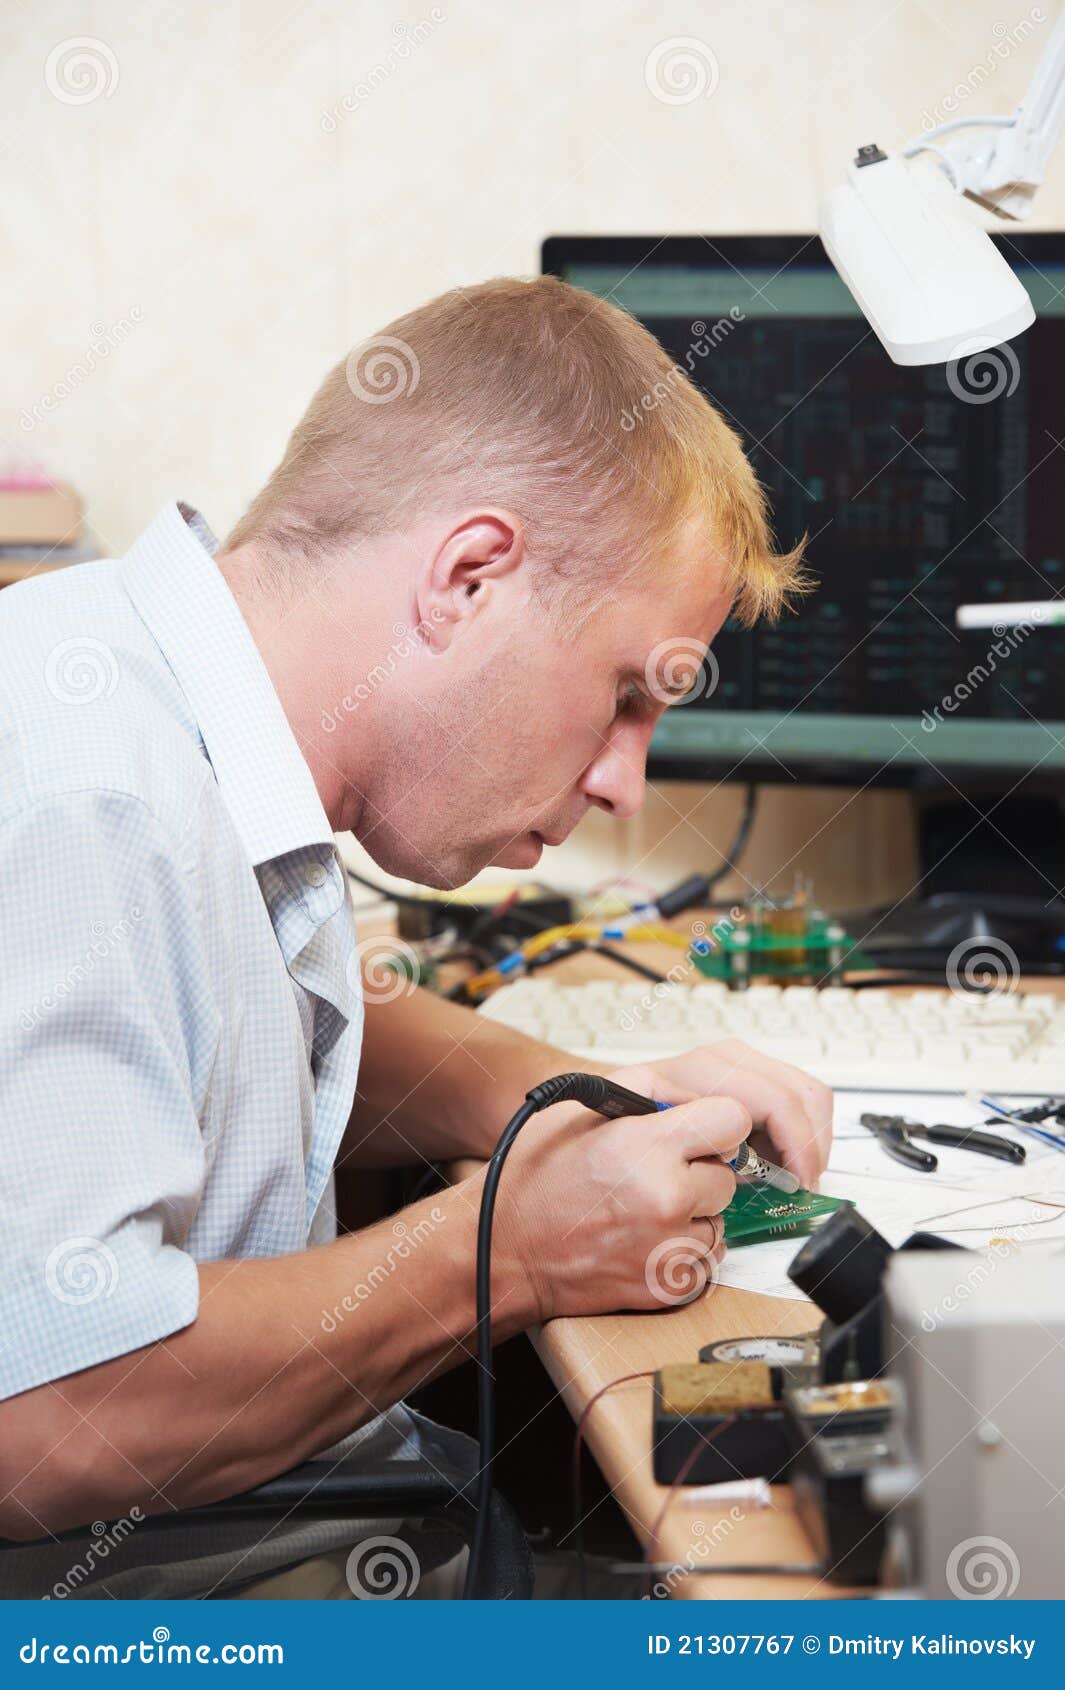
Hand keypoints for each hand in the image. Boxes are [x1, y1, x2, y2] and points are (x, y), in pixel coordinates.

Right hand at [491, 1064, 748, 1322]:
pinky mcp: (669, 1287)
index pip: (732, 1122)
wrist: (505, 1249)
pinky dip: (681, 1252)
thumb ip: (648, 1090)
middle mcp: (666, 1197)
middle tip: (657, 1175)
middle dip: (698, 1173)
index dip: (716, 1125)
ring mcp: (669, 1247)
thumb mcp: (582, 1109)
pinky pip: (705, 1261)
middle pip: (727, 1177)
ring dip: (691, 1216)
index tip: (702, 1134)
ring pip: (718, 1221)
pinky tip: (643, 1240)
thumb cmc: (535, 1179)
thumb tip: (694, 1100)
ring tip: (643, 1210)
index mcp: (647, 1147)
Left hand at [641, 1041, 832, 1189]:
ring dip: (811, 1139)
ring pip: (811, 1094)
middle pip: (805, 1096)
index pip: (780, 1103)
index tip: (799, 1184)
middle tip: (803, 1185)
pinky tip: (783, 1157)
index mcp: (710, 1070)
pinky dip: (801, 1130)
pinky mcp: (754, 1070)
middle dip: (812, 1146)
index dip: (799, 1148)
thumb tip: (748, 1181)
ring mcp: (746, 1060)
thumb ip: (704, 1155)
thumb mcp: (659, 1140)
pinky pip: (799, 1095)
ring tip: (794, 1174)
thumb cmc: (631, 1119)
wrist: (618, 1094)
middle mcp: (733, 1058)